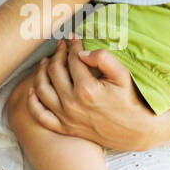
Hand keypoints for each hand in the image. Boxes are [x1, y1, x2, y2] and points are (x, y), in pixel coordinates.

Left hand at [25, 38, 158, 150]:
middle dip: (57, 54)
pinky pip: (40, 115)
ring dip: (41, 72)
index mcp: (86, 89)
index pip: (72, 59)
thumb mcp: (122, 75)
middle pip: (54, 71)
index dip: (72, 45)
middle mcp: (72, 103)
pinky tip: (33, 90)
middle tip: (61, 46)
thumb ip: (103, 59)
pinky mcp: (65, 128)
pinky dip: (33, 102)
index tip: (73, 37)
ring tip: (46, 61)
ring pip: (42, 89)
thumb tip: (82, 53)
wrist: (136, 132)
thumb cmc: (130, 101)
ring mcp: (66, 117)